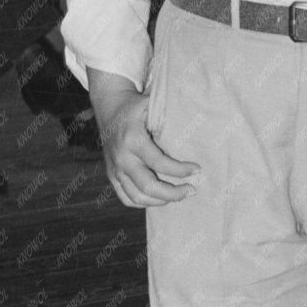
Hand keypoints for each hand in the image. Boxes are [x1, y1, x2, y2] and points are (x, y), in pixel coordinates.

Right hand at [90, 75, 198, 208]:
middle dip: (173, 192)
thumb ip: (168, 115)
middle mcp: (122, 158)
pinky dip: (144, 203)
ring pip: (137, 196)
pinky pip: (126, 198)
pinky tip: (161, 199)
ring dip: (161, 201)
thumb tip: (195, 121)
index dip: (180, 170)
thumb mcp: (151, 104)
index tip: (197, 170)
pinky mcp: (112, 176)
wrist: (109, 108)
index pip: (159, 163)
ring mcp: (115, 169)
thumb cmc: (137, 106)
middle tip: (192, 190)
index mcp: (133, 140)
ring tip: (180, 196)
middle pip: (148, 186)